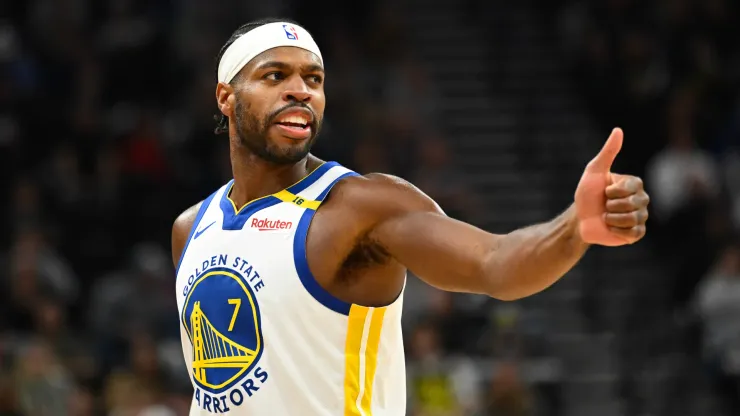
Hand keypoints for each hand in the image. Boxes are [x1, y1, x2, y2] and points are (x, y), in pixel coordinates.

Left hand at [574, 128, 649, 245]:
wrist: (580, 219)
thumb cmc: (587, 194)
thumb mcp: (594, 171)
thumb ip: (608, 152)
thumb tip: (618, 130)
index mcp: (635, 184)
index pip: (630, 188)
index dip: (612, 192)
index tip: (604, 192)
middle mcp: (641, 199)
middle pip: (633, 204)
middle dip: (612, 206)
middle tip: (605, 206)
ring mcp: (640, 217)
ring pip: (633, 219)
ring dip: (613, 219)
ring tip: (606, 217)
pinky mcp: (636, 234)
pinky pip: (634, 233)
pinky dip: (617, 231)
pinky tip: (611, 227)